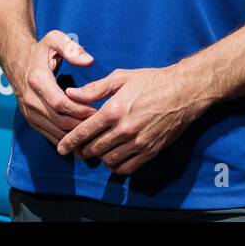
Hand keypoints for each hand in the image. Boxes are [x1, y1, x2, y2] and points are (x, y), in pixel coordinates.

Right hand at [15, 30, 97, 146]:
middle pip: (59, 121)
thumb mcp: (54, 39)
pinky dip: (65, 139)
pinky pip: (49, 135)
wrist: (16, 60)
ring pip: (55, 131)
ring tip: (93, 130)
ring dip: (75, 135)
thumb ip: (71, 48)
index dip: (80, 110)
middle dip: (81, 124)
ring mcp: (29, 112)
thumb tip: (88, 61)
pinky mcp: (30, 119)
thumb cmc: (40, 50)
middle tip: (99, 123)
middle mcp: (30, 99)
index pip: (60, 103)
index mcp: (37, 79)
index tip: (97, 109)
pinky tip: (80, 136)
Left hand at [57, 66, 205, 174]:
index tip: (61, 148)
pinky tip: (114, 159)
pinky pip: (128, 168)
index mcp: (114, 110)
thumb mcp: (121, 77)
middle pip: (94, 149)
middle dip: (82, 151)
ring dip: (99, 158)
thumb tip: (72, 95)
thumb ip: (95, 89)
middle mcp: (124, 129)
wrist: (184, 92)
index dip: (69, 142)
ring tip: (96, 152)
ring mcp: (138, 143)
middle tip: (78, 150)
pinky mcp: (151, 151)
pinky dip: (117, 167)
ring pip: (109, 160)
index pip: (84, 132)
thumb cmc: (152, 80)